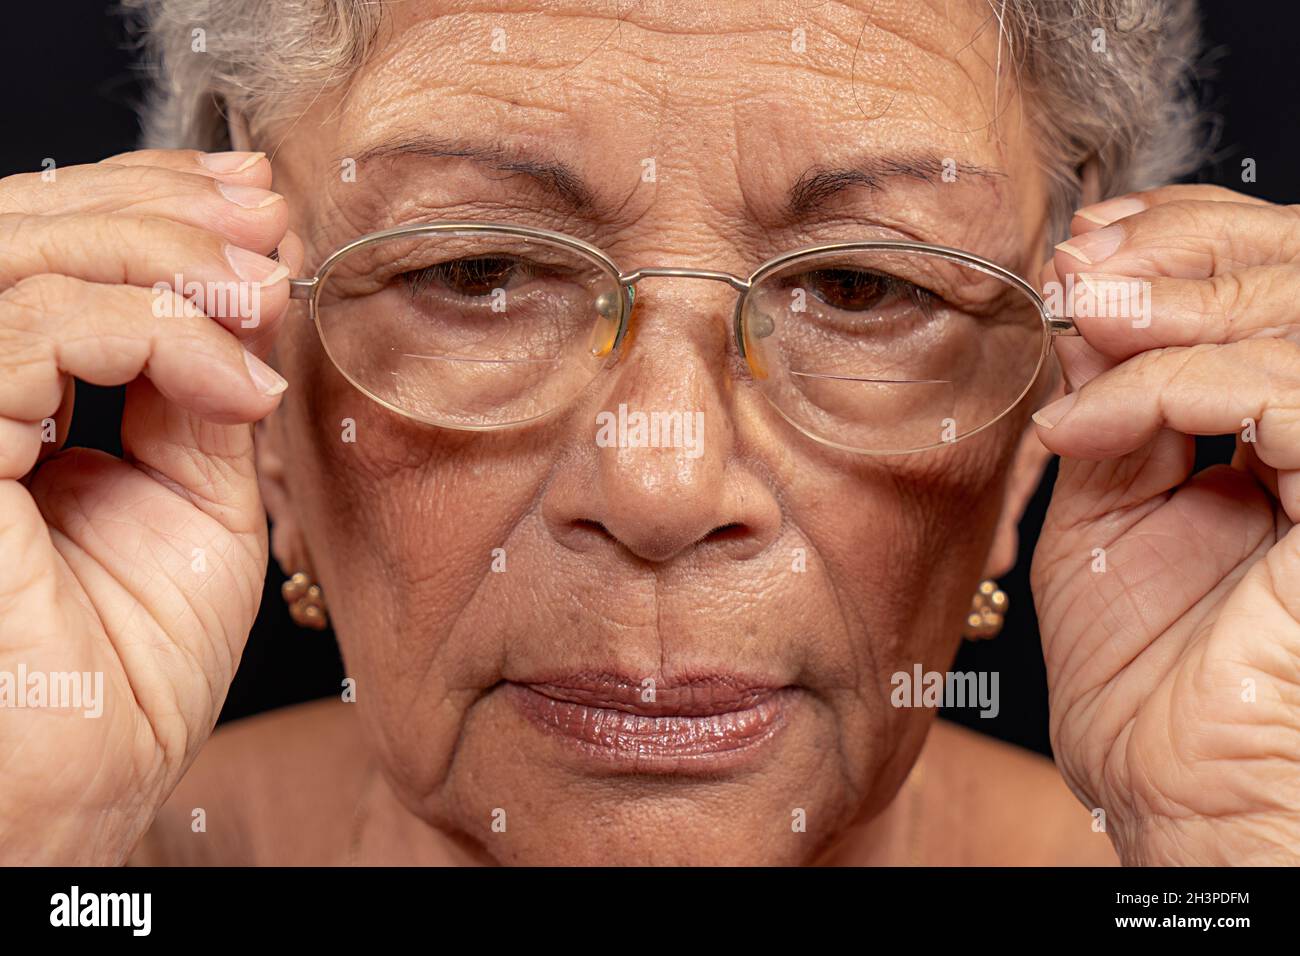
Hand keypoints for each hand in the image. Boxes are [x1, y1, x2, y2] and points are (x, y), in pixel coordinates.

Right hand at [0, 150, 300, 862]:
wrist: (88, 784)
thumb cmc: (129, 668)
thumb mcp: (197, 502)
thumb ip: (199, 392)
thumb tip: (244, 286)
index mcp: (2, 406)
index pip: (52, 263)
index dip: (150, 213)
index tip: (258, 206)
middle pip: (22, 236)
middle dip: (157, 209)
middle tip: (266, 217)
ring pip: (15, 259)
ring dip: (161, 254)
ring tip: (264, 288)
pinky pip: (27, 333)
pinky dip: (148, 331)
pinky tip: (234, 382)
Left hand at [1030, 184, 1299, 863]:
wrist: (1176, 798)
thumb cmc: (1147, 684)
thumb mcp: (1106, 518)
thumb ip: (1112, 414)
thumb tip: (1084, 306)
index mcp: (1288, 443)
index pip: (1272, 293)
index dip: (1189, 244)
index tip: (1084, 243)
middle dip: (1181, 250)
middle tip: (1075, 264)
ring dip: (1173, 301)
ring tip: (1077, 314)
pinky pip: (1286, 396)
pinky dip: (1171, 387)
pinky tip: (1084, 425)